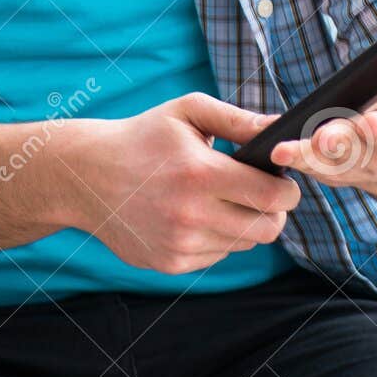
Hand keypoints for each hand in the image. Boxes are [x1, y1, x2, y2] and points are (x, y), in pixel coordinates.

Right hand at [58, 92, 300, 275]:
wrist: (88, 175)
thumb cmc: (144, 136)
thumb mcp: (188, 112)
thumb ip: (238, 120)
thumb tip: (282, 129)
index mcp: (200, 174)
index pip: (272, 196)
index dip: (288, 189)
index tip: (283, 180)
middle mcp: (191, 215)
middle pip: (267, 229)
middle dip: (274, 210)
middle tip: (261, 191)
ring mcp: (180, 244)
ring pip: (243, 243)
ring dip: (243, 222)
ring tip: (222, 198)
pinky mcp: (171, 264)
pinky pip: (217, 256)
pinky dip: (217, 237)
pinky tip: (197, 214)